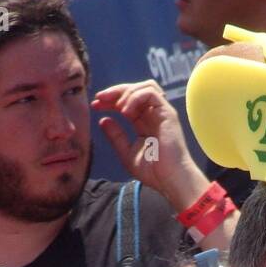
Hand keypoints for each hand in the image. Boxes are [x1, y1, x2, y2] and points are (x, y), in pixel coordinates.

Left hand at [92, 80, 205, 209]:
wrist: (170, 180)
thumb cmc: (154, 172)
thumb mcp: (127, 153)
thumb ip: (116, 136)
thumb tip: (103, 120)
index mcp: (144, 123)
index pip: (126, 104)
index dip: (109, 101)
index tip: (95, 105)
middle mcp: (154, 115)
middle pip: (134, 90)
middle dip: (114, 92)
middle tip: (99, 99)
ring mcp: (162, 113)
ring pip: (144, 87)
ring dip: (126, 93)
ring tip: (116, 107)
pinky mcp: (167, 113)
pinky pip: (151, 93)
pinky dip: (135, 98)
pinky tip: (125, 111)